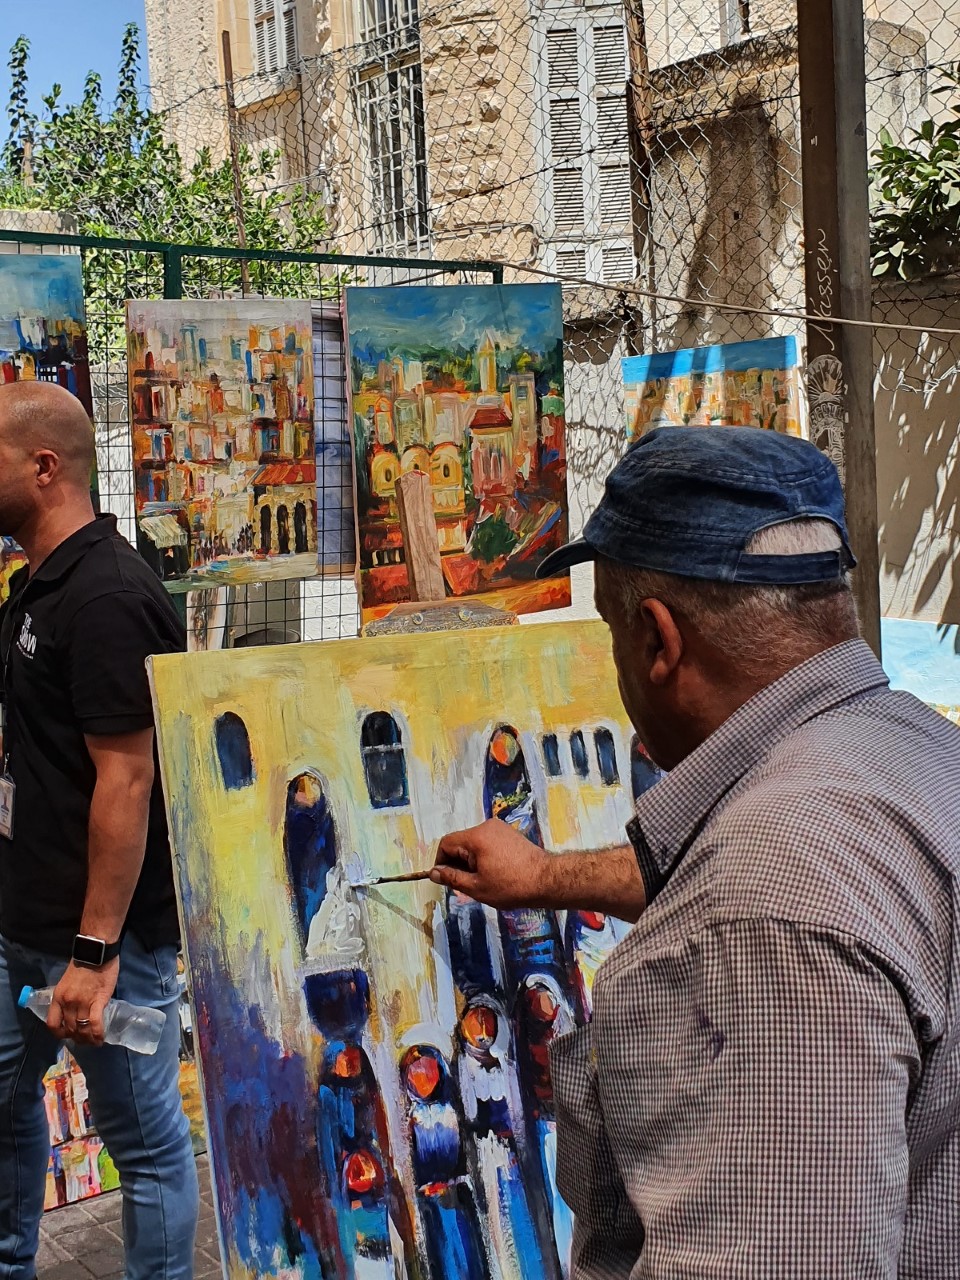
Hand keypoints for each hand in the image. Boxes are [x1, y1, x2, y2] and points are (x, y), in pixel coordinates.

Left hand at [49, 958, 119, 1047]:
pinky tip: (101, 1038)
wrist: (96, 952)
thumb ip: (69, 996)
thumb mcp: (67, 982)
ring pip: (82, 1029)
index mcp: (58, 998)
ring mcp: (82, 1003)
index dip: (59, 1034)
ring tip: (94, 1042)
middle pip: (70, 1029)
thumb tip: (74, 1009)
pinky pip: (95, 1023)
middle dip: (77, 1038)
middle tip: (85, 1040)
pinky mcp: (98, 1001)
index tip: (67, 1035)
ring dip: (88, 1039)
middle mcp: (67, 1003)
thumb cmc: (83, 964)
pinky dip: (97, 1034)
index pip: (52, 1024)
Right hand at [431, 818, 551, 908]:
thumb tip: (433, 872)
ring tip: (483, 880)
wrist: (546, 880)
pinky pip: (487, 843)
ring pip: (474, 844)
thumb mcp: (476, 887)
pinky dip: (484, 856)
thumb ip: (452, 878)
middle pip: (460, 842)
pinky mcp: (509, 834)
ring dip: (471, 861)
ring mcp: (500, 829)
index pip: (446, 843)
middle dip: (458, 863)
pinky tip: (494, 873)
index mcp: (476, 837)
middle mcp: (487, 827)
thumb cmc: (511, 886)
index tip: (445, 879)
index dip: (441, 862)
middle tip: (466, 884)